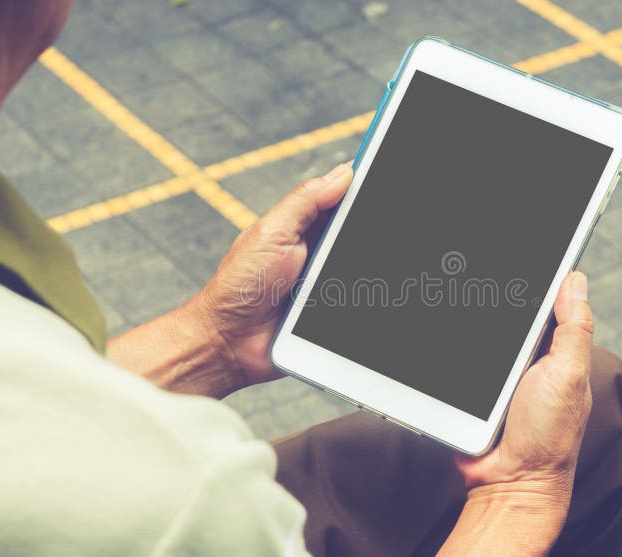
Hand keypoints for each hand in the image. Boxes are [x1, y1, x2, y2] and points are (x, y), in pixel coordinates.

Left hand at [191, 163, 353, 388]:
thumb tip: (343, 173)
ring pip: (366, 270)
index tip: (391, 168)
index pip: (344, 201)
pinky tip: (368, 293)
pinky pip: (362, 301)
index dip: (366, 187)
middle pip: (360, 233)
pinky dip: (368, 296)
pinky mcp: (335, 314)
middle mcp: (321, 253)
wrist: (230, 342)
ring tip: (345, 272)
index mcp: (305, 227)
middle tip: (372, 234)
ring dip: (368, 271)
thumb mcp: (271, 232)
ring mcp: (330, 283)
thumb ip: (305, 202)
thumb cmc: (241, 286)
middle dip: (371, 227)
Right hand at [447, 272, 592, 554]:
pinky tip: (439, 328)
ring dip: (468, 316)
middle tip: (472, 267)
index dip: (538, 274)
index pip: (548, 300)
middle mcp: (527, 357)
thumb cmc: (548, 436)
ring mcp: (498, 372)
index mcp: (556, 349)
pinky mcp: (472, 386)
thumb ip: (574, 328)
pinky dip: (449, 347)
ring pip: (482, 330)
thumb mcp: (568, 375)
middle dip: (494, 293)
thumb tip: (575, 280)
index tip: (524, 244)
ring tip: (451, 290)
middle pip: (508, 311)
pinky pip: (460, 357)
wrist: (508, 481)